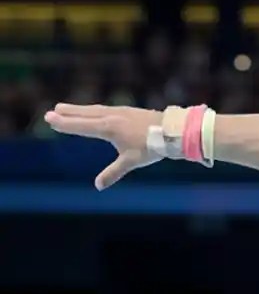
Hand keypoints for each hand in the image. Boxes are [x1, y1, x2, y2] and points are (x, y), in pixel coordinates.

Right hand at [44, 103, 162, 190]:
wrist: (172, 131)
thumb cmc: (151, 146)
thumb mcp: (131, 161)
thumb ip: (113, 172)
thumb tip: (98, 186)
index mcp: (108, 127)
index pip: (81, 126)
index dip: (65, 123)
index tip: (50, 119)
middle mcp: (111, 116)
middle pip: (85, 114)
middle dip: (69, 113)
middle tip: (52, 111)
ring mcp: (120, 111)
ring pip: (95, 109)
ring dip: (79, 109)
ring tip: (66, 107)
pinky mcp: (128, 111)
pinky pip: (105, 109)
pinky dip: (94, 109)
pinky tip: (94, 111)